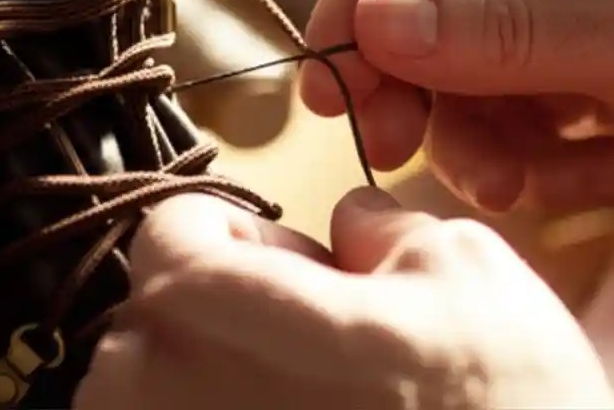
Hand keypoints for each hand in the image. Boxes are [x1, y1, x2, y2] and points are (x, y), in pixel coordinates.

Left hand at [74, 189, 612, 409]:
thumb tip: (353, 222)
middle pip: (161, 318)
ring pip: (160, 397)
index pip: (171, 228)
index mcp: (204, 303)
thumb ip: (385, 228)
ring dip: (225, 392)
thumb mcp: (467, 276)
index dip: (248, 237)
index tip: (309, 275)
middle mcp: (146, 391)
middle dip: (235, 319)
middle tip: (330, 359)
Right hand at [302, 0, 613, 212]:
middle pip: (418, 4)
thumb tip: (373, 21)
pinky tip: (604, 168)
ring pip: (452, 72)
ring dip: (484, 142)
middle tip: (405, 153)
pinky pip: (499, 107)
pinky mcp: (549, 44)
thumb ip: (504, 36)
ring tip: (537, 184)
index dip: (356, 6)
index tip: (326, 87)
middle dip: (419, 90)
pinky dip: (535, 156)